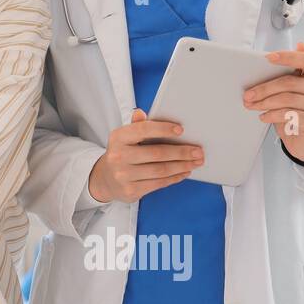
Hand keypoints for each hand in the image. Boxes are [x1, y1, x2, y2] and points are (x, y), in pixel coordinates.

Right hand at [88, 108, 203, 203]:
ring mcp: (123, 175)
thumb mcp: (124, 138)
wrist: (105, 179)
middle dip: (181, 152)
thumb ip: (136, 126)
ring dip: (182, 166)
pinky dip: (175, 177)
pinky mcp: (130, 190)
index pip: (142, 130)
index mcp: (118, 138)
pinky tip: (184, 172)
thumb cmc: (122, 154)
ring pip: (161, 170)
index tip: (180, 130)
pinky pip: (159, 183)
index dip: (162, 129)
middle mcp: (118, 156)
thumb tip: (140, 113)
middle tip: (198, 151)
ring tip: (195, 162)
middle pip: (156, 153)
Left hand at [244, 42, 303, 162]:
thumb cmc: (296, 110)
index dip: (288, 57)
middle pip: (290, 82)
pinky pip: (289, 114)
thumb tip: (300, 44)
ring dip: (264, 103)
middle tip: (247, 95)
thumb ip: (295, 69)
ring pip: (287, 99)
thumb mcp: (293, 90)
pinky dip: (271, 115)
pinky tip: (264, 116)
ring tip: (251, 105)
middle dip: (264, 88)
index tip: (268, 58)